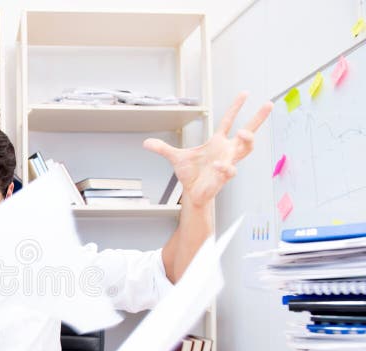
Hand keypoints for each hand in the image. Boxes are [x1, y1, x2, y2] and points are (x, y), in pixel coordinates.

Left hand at [143, 92, 273, 209]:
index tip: (245, 93)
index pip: (229, 121)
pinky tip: (218, 165)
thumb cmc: (191, 174)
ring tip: (246, 134)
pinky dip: (225, 167)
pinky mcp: (224, 177)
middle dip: (258, 119)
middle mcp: (227, 151)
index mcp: (218, 142)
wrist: (192, 193)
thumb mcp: (175, 157)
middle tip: (268, 104)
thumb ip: (162, 148)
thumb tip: (146, 142)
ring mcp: (228, 163)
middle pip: (248, 132)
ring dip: (248, 142)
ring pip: (246, 150)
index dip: (236, 107)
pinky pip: (229, 170)